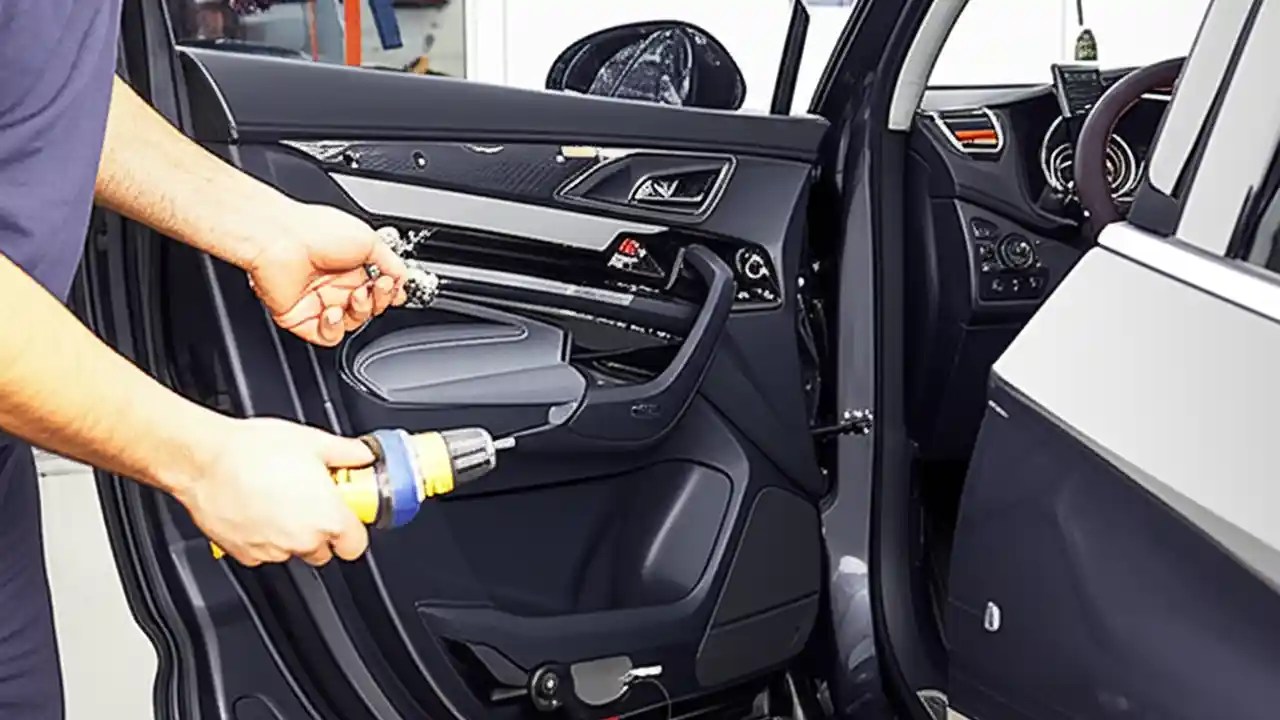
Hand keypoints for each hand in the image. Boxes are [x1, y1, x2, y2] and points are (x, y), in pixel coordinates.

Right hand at [171, 417, 372, 565]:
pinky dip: (265, 536)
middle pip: (325, 550)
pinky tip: (258, 509)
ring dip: (292, 533)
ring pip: (293, 551)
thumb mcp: (314, 442)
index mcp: (327, 517)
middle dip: (322, 529)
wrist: (203, 459)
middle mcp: (302, 540)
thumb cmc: (253, 451)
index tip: (346, 513)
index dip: (353, 529)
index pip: (356, 545)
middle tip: (312, 500)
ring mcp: (271, 550)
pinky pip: (264, 551)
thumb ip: (348, 453)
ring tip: (280, 499)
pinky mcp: (244, 553)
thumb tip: (363, 456)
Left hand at [246, 203, 408, 345]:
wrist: (279, 239)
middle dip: (377, 301)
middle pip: (369, 309)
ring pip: (351, 324)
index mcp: (352, 264)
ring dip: (358, 314)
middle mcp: (336, 283)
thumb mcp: (369, 239)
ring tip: (353, 297)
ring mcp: (318, 301)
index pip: (379, 289)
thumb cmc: (315, 230)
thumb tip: (404, 279)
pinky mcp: (301, 318)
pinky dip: (334, 329)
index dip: (389, 292)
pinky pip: (326, 336)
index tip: (394, 286)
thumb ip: (392, 262)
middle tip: (376, 288)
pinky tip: (331, 311)